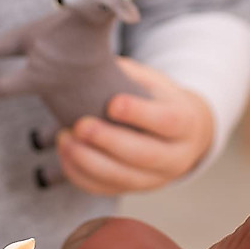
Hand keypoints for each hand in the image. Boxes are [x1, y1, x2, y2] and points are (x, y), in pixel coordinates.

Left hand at [55, 59, 214, 194]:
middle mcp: (175, 157)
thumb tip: (90, 58)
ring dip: (88, 161)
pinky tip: (64, 153)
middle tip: (80, 125)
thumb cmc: (157, 100)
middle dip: (108, 141)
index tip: (112, 103)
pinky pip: (105, 189)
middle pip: (143, 155)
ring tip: (64, 139)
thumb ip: (128, 74)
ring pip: (122, 178)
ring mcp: (155, 179)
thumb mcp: (153, 81)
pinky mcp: (133, 190)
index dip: (139, 114)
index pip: (168, 121)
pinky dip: (80, 174)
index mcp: (185, 123)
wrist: (177, 134)